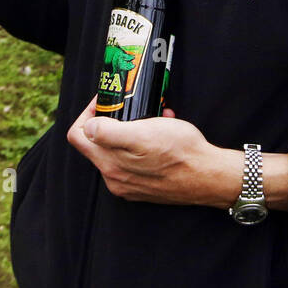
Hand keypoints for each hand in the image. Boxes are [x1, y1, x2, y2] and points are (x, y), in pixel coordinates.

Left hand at [66, 96, 239, 208]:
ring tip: (154, 116)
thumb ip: (109, 133)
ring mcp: (129, 184)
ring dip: (133, 129)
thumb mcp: (144, 134)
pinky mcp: (145, 185)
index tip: (106, 101)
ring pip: (119, 149)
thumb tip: (87, 128)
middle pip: (97, 142)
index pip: (78, 136)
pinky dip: (144, 143)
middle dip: (114, 119)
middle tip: (132, 106)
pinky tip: (163, 130)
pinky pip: (135, 159)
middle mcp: (115, 178)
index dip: (87, 113)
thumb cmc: (180, 152)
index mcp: (109, 164)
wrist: (209, 176)